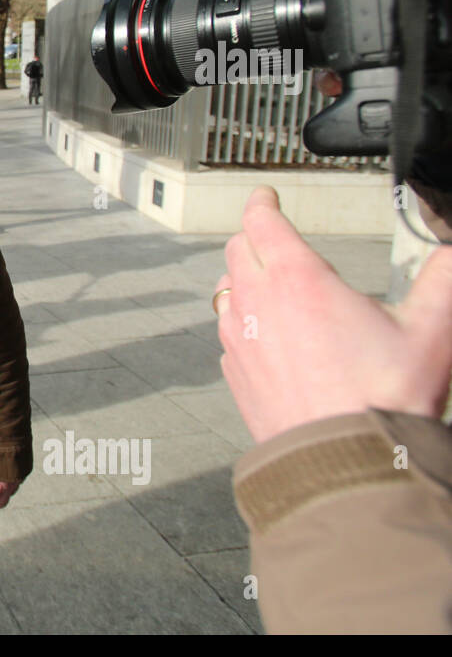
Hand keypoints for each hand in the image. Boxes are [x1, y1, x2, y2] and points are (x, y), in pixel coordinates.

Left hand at [216, 185, 451, 442]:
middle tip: (269, 233)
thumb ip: (443, 277)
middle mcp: (257, 303)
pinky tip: (265, 334)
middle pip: (238, 251)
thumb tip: (450, 248)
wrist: (346, 461)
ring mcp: (238, 340)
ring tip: (266, 279)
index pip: (262, 222)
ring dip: (243, 277)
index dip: (262, 203)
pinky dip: (241, 322)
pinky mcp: (235, 374)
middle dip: (253, 236)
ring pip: (226, 291)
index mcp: (297, 279)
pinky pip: (227, 334)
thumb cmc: (383, 398)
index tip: (265, 196)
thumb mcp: (432, 328)